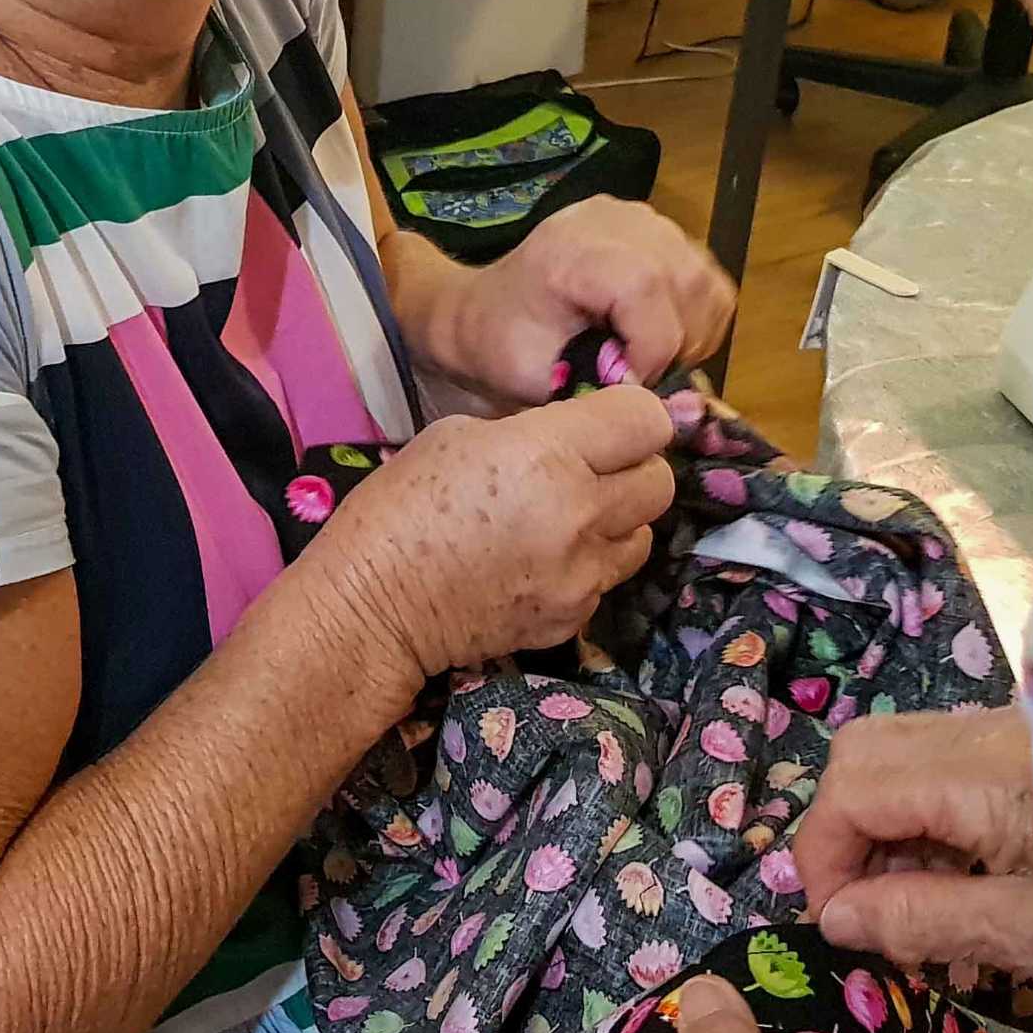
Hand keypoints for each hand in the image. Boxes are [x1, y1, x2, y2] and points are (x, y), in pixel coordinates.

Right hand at [298, 387, 675, 697]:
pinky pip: (606, 579)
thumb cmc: (398, 507)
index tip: (609, 420)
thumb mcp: (458, 437)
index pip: (647, 420)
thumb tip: (573, 439)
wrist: (372, 609)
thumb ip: (531, 434)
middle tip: (592, 469)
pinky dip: (586, 565)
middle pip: (659, 480)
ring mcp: (582, 574)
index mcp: (547, 455)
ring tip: (568, 519)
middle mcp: (579, 514)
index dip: (634, 414)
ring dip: (617, 521)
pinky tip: (540, 562)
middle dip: (633, 468)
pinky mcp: (573, 617)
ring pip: (643, 535)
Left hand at [423, 197, 735, 406]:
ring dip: (690, 335)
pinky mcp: (660, 230)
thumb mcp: (536, 378)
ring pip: (706, 285)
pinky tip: (654, 335)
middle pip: (688, 285)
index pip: (644, 287)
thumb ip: (598, 391)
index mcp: (572, 250)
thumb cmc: (503, 347)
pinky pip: (706, 280)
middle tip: (636, 376)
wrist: (485, 311)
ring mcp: (644, 220)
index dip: (652, 348)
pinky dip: (694, 319)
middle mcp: (616, 222)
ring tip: (644, 357)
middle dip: (675, 347)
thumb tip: (659, 404)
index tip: (630, 384)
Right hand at [798, 707, 1032, 983]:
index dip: (823, 858)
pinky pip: (939, 759)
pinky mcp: (1029, 744)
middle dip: (842, 830)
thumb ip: (926, 918)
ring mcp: (1010, 729)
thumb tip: (834, 918)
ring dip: (877, 821)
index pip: (853, 790)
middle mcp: (988, 729)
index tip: (838, 926)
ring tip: (908, 895)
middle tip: (866, 906)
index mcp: (988, 772)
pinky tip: (950, 868)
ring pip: (895, 750)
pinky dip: (919, 809)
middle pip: (862, 752)